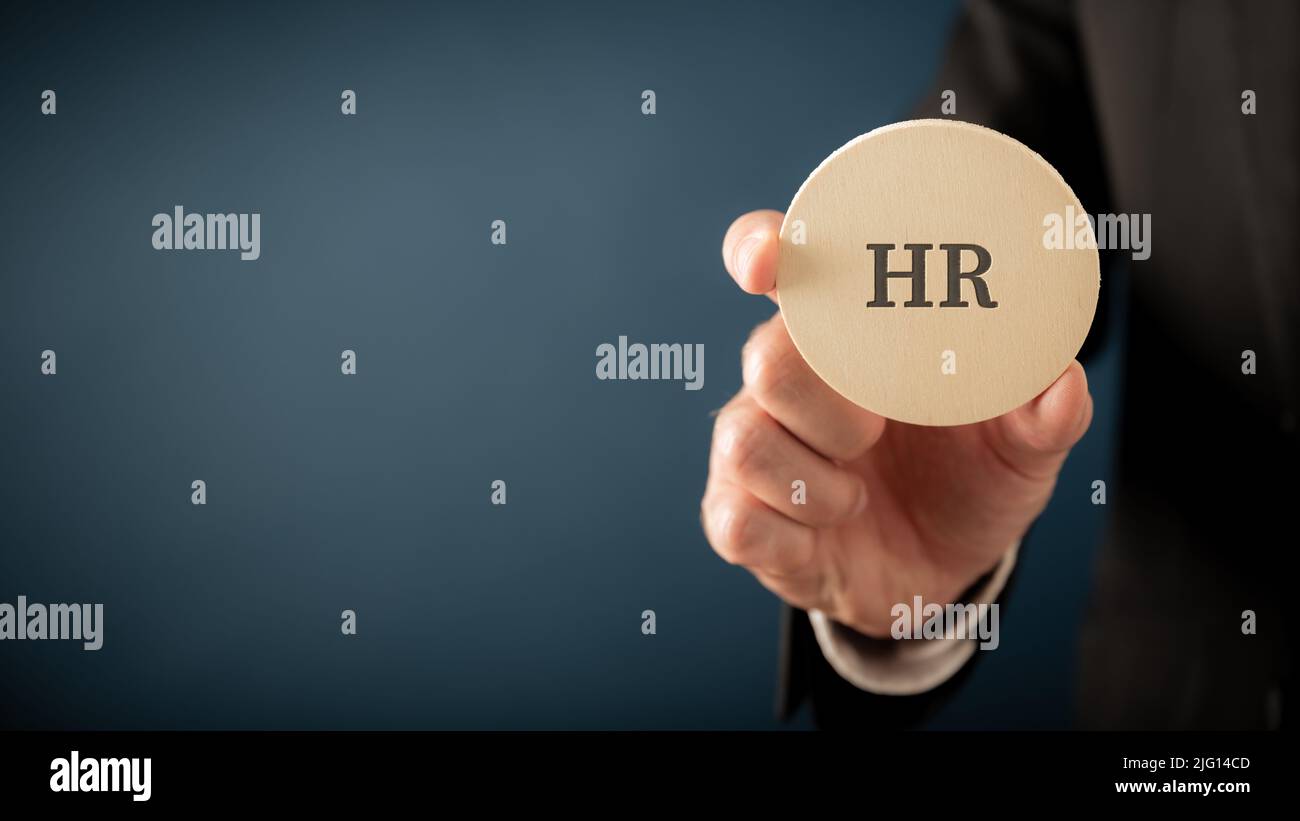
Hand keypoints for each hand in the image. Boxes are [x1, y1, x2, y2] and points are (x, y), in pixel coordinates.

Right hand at [701, 210, 1093, 636]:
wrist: (944, 571)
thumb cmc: (968, 481)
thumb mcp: (1019, 450)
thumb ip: (1041, 414)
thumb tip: (1064, 380)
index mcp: (847, 339)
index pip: (781, 269)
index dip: (759, 248)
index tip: (770, 258)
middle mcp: (788, 385)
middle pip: (767, 357)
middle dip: (831, 403)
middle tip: (878, 431)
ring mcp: (758, 452)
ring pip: (746, 439)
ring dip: (815, 479)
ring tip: (857, 496)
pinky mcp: (743, 519)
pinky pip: (735, 520)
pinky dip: (789, 532)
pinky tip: (825, 531)